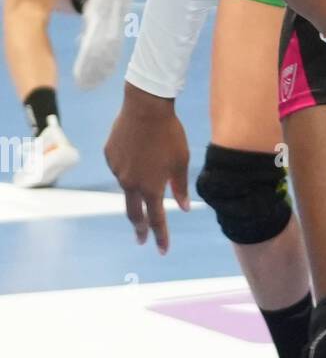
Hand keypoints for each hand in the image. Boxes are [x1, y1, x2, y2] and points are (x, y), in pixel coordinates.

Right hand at [104, 82, 190, 252]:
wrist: (145, 107)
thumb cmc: (169, 135)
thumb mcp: (181, 163)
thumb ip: (180, 188)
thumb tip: (182, 207)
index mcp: (151, 188)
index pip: (156, 220)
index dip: (160, 237)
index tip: (162, 250)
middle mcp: (131, 183)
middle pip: (134, 213)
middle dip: (139, 228)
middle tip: (141, 239)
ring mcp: (117, 170)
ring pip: (128, 185)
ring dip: (138, 185)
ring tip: (149, 163)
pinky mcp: (109, 155)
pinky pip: (121, 167)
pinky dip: (130, 165)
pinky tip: (138, 150)